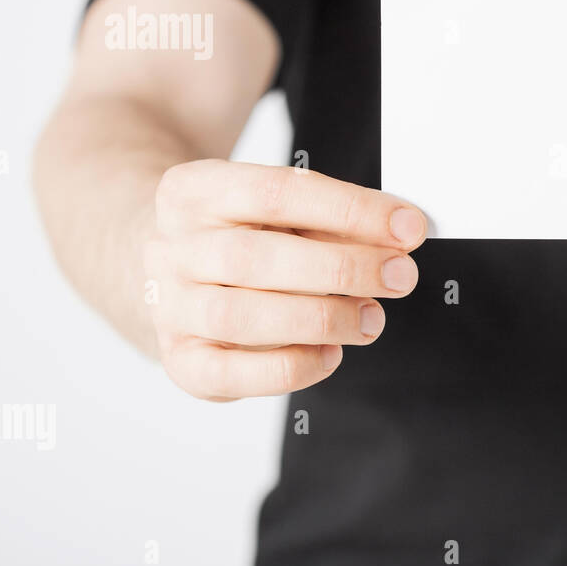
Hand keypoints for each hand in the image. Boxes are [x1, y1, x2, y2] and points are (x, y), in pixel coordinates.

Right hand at [143, 159, 425, 400]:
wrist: (158, 266)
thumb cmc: (238, 233)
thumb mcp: (275, 208)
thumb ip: (330, 219)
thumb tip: (397, 237)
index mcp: (193, 191)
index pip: (277, 193)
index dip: (351, 210)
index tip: (407, 227)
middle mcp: (171, 249)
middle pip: (256, 258)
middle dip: (344, 268)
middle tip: (400, 276)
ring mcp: (168, 308)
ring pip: (242, 318)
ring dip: (323, 320)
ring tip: (371, 318)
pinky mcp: (180, 360)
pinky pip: (232, 374)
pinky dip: (292, 368)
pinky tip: (331, 353)